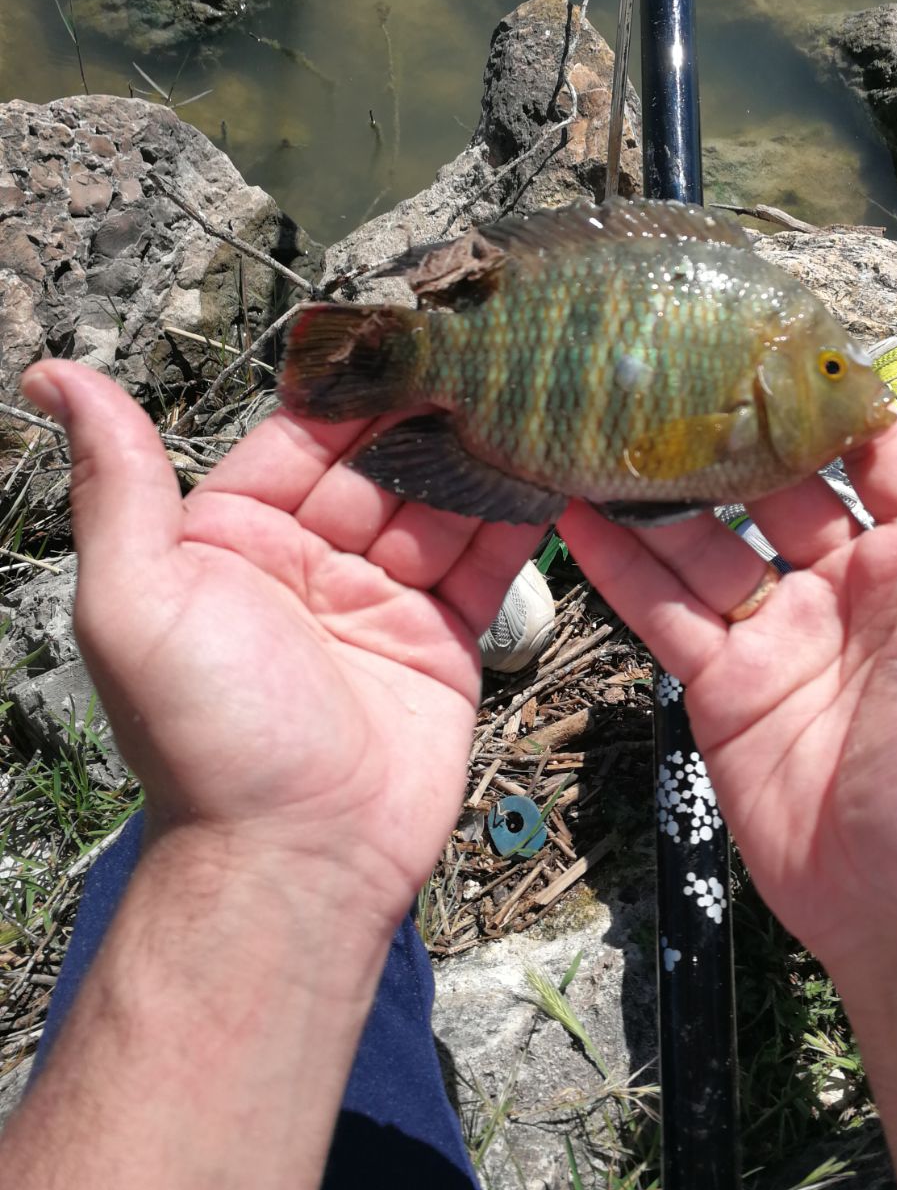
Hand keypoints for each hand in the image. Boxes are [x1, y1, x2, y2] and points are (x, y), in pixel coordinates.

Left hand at [20, 362, 541, 925]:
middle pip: (381, 461)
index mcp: (231, 538)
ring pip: (440, 502)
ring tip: (535, 391)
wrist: (296, 861)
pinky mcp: (443, 639)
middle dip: (432, 411)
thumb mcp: (136, 599)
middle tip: (492, 348)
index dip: (354, 387)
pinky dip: (517, 516)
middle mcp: (308, 560)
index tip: (406, 328)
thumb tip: (53, 376)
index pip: (300, 436)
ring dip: (482, 453)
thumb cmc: (205, 738)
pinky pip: (484, 562)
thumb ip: (116, 482)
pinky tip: (551, 464)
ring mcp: (380, 598)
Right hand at [560, 420, 896, 971]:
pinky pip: (665, 610)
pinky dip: (621, 564)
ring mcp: (777, 627)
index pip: (874, 457)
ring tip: (598, 425)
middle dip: (725, 429)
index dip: (834, 399)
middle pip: (772, 483)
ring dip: (658, 487)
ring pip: (706, 537)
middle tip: (660, 367)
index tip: (780, 335)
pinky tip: (576, 514)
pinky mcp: (721, 679)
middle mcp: (844, 581)